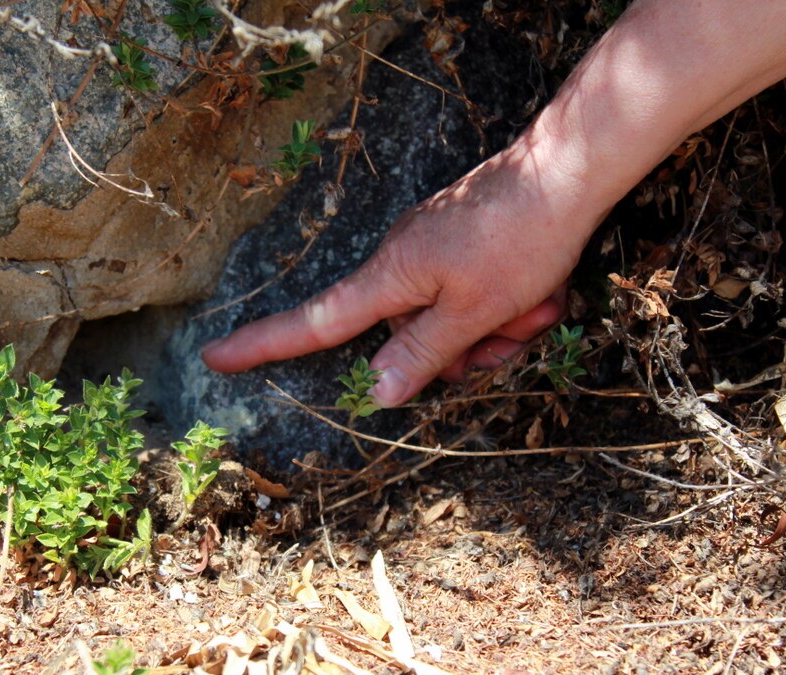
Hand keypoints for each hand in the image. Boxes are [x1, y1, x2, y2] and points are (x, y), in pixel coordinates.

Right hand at [200, 139, 597, 406]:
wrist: (569, 170)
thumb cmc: (519, 239)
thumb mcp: (473, 312)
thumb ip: (421, 356)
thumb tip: (372, 392)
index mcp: (390, 279)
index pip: (314, 322)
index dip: (262, 344)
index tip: (215, 358)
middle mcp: (402, 265)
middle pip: (411, 341)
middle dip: (466, 352)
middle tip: (513, 331)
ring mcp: (432, 253)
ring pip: (453, 325)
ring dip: (498, 330)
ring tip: (536, 304)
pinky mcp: (461, 247)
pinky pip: (475, 298)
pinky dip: (508, 306)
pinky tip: (542, 291)